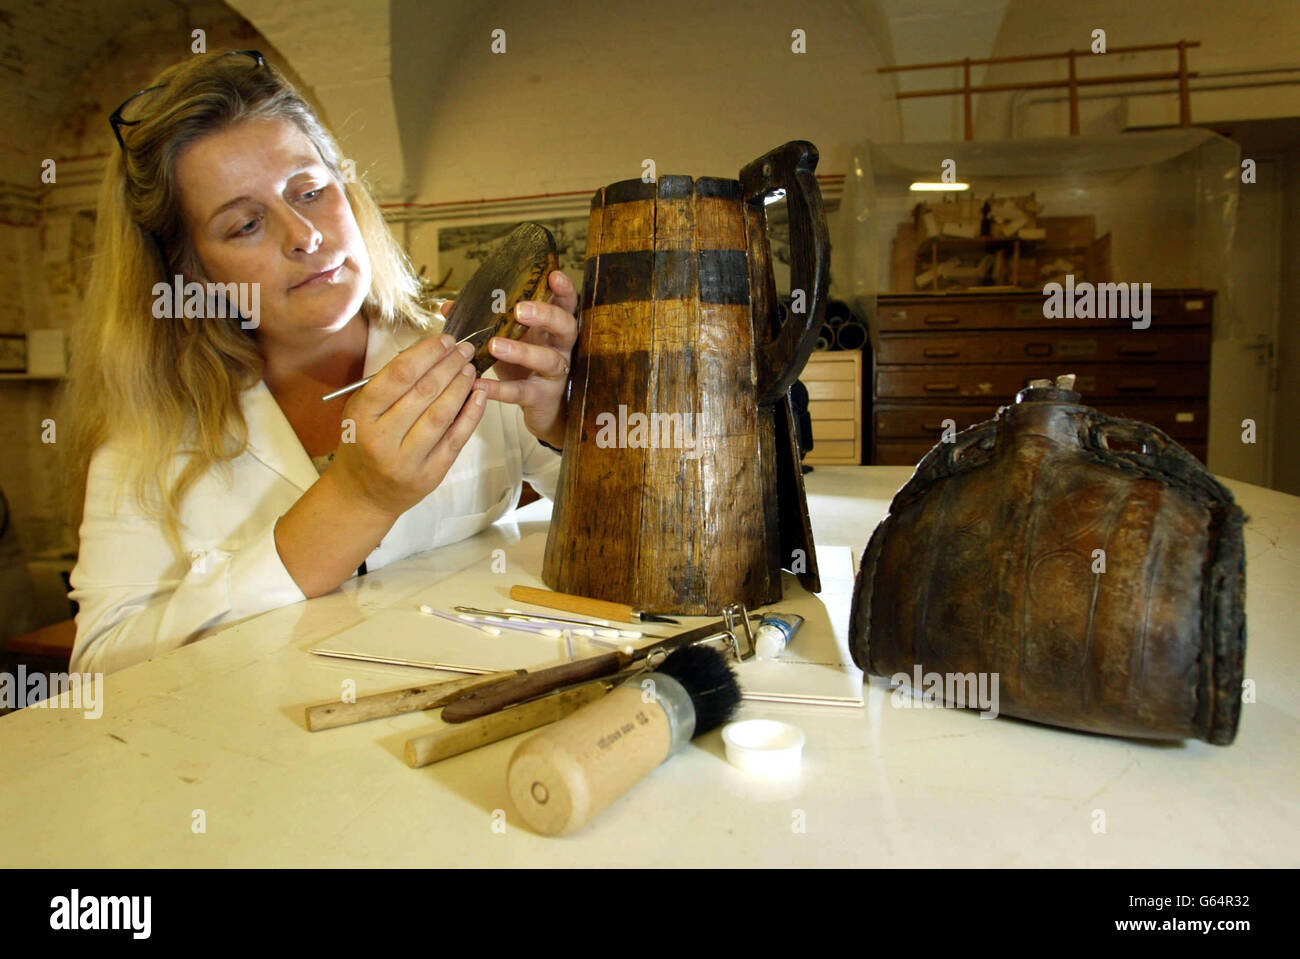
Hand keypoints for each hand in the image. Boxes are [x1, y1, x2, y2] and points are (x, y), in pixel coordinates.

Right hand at [330, 333, 487, 518]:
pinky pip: (456, 438)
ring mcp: (408, 459)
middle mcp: (382, 439)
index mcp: (361, 416)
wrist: (364, 494)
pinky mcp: (431, 474)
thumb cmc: (364, 443)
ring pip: (442, 414)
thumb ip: (390, 384)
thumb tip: (429, 352)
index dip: (426, 354)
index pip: (398, 376)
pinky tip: (480, 395)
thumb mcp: (361, 410)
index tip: (444, 340)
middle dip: (449, 365)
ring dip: (461, 386)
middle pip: (423, 392)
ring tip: (470, 368)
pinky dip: (472, 414)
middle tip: (465, 349)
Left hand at [439, 270, 576, 447]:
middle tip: (520, 310)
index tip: (553, 276)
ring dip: (522, 351)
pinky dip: (500, 389)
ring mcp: (554, 374)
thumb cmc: (523, 367)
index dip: (563, 289)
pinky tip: (480, 385)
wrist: (539, 409)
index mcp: (552, 328)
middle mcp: (559, 348)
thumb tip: (447, 306)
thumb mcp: (507, 340)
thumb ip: (482, 322)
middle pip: (565, 326)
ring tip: (495, 345)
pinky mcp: (542, 397)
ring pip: (547, 359)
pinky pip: (522, 392)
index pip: (566, 304)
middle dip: (546, 315)